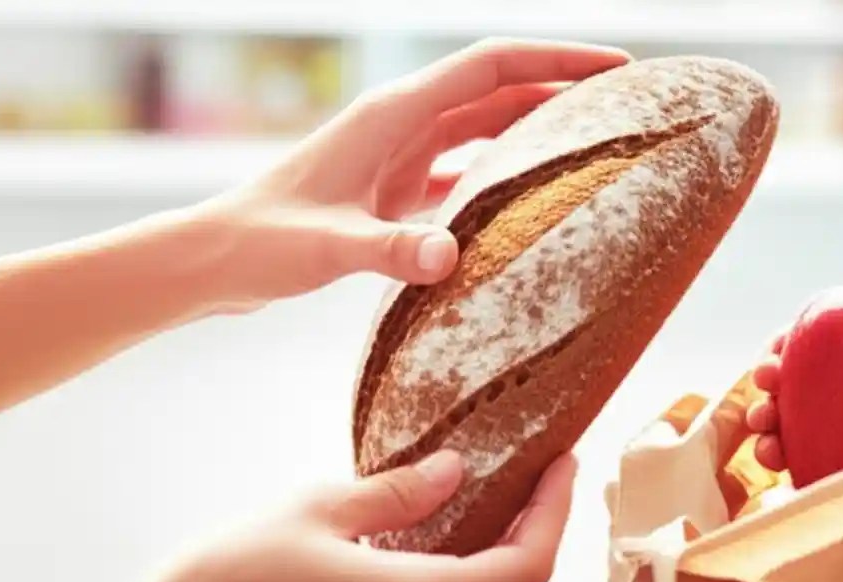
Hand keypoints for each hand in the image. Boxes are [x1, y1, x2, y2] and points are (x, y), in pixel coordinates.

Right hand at [11, 450, 577, 581]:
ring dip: (481, 548)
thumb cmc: (230, 581)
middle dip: (524, 525)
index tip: (563, 465)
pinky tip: (420, 531)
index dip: (556, 513)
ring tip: (478, 486)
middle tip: (528, 466)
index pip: (525, 564)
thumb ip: (398, 491)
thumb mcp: (319, 509)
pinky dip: (442, 573)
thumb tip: (455, 472)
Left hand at [188, 38, 631, 311]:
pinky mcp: (391, 191)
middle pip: (497, 91)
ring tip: (594, 140)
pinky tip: (532, 197)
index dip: (555, 60)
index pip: (490, 68)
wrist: (215, 258)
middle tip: (627, 105)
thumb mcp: (326, 247)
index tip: (614, 67)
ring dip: (535, 127)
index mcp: (392, 115)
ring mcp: (397, 156)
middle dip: (560, 89)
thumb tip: (452, 258)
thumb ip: (388, 249)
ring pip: (483, 128)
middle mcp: (400, 125)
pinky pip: (462, 171)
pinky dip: (500, 174)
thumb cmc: (260, 243)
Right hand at [744, 295, 842, 581]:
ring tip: (765, 426)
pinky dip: (775, 458)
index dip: (793, 345)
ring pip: (789, 426)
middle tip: (765, 383)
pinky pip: (797, 471)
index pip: (824, 353)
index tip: (777, 350)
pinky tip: (773, 458)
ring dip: (765, 418)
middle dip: (771, 380)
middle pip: (798, 387)